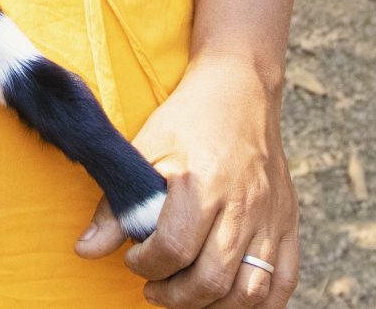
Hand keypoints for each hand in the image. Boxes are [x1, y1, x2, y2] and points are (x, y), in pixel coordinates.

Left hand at [75, 56, 297, 307]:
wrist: (239, 88)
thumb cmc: (188, 119)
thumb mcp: (144, 151)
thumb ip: (116, 207)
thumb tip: (86, 250)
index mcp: (202, 182)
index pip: (173, 249)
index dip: (146, 265)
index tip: (134, 258)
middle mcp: (242, 203)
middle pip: (212, 279)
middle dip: (175, 296)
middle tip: (155, 286)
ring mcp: (271, 216)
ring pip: (251, 291)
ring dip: (214, 306)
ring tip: (188, 294)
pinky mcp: (289, 221)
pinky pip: (284, 281)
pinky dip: (260, 303)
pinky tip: (230, 297)